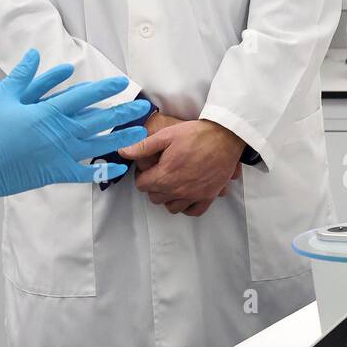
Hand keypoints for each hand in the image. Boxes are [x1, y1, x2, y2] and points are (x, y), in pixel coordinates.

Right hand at [0, 49, 148, 208]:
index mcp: (47, 113)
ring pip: (97, 145)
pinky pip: (84, 172)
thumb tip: (35, 56)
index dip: (104, 89)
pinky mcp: (55, 172)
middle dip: (122, 113)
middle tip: (142, 107)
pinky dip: (102, 169)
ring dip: (121, 138)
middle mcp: (59, 133)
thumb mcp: (1, 96)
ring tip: (141, 134)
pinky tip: (118, 166)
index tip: (121, 83)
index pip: (83, 97)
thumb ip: (22, 75)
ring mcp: (59, 155)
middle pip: (98, 121)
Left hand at [119, 120, 244, 215]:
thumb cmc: (195, 134)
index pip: (142, 185)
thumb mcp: (166, 135)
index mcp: (165, 175)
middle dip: (153, 186)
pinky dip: (187, 206)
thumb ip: (143, 146)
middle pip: (155, 197)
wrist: (224, 136)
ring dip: (168, 197)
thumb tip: (122, 152)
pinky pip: (193, 211)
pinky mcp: (208, 196)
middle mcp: (178, 189)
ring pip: (172, 207)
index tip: (149, 168)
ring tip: (172, 183)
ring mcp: (194, 195)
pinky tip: (186, 194)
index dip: (142, 175)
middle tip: (160, 173)